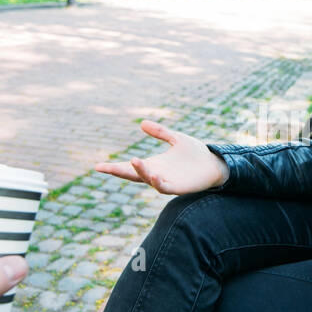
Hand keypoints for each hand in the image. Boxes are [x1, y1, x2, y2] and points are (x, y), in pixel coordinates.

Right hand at [94, 119, 228, 193]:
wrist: (215, 164)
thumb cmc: (195, 153)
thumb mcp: (176, 138)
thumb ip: (160, 132)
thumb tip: (142, 123)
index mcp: (153, 164)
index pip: (129, 167)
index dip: (114, 167)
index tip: (97, 166)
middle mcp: (156, 175)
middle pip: (133, 175)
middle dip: (118, 171)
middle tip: (102, 167)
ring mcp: (167, 182)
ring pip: (148, 180)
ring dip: (140, 171)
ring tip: (132, 160)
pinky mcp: (179, 188)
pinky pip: (165, 187)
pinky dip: (157, 182)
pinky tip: (153, 175)